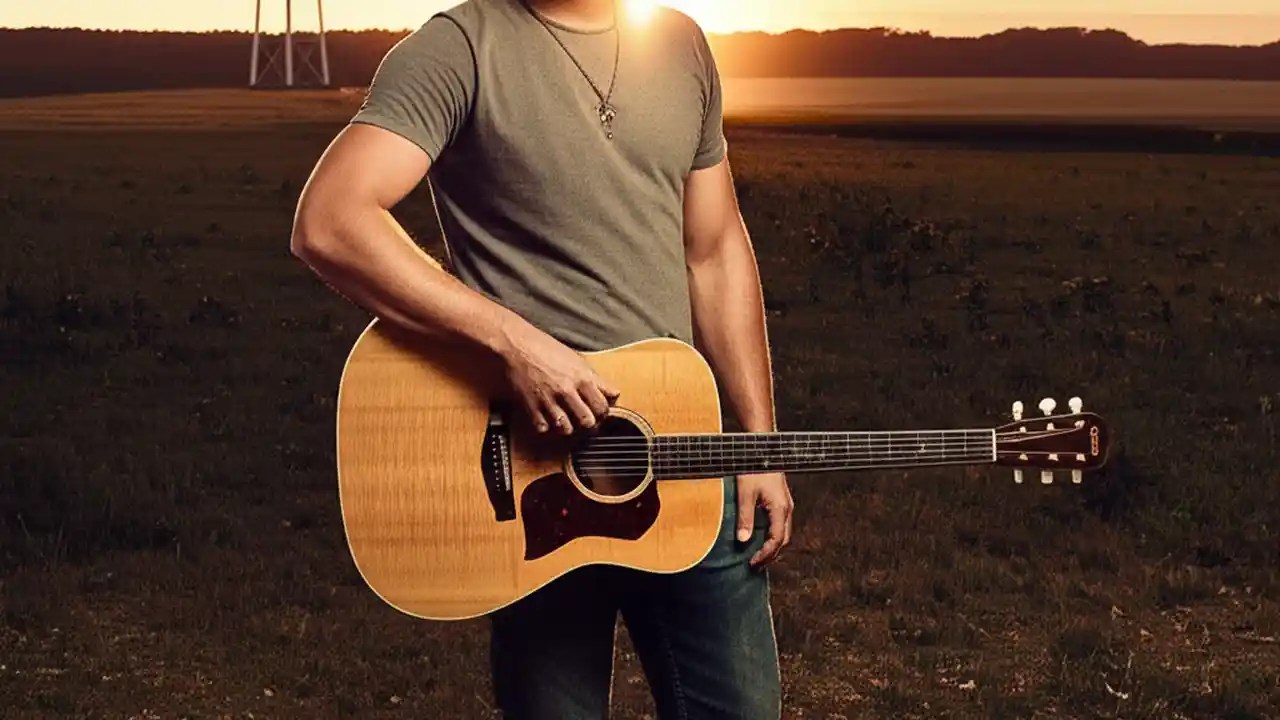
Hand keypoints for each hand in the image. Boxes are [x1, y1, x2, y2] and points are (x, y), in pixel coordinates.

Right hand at [497, 321, 619, 435]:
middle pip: (587, 421)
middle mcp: (567, 390)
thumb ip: (595, 378)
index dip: (603, 412)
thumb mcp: (576, 359)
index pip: (603, 407)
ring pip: (566, 429)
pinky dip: (545, 426)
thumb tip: (612, 393)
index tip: (598, 412)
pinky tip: (547, 418)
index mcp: (582, 377)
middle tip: (583, 418)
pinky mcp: (531, 406)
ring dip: (567, 426)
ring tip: (565, 419)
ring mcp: (549, 400)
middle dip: (587, 422)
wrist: (516, 344)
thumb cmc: (545, 347)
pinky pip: (543, 428)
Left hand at [736, 472, 792, 567]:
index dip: (766, 554)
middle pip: (784, 539)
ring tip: (758, 554)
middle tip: (756, 564)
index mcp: (780, 508)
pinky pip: (781, 524)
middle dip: (771, 554)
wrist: (761, 449)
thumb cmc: (754, 468)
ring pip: (784, 532)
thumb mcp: (745, 493)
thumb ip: (745, 517)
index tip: (753, 563)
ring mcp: (786, 504)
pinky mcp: (781, 500)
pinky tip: (761, 537)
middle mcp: (786, 508)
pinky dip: (773, 535)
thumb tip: (743, 540)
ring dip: (773, 546)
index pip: (777, 540)